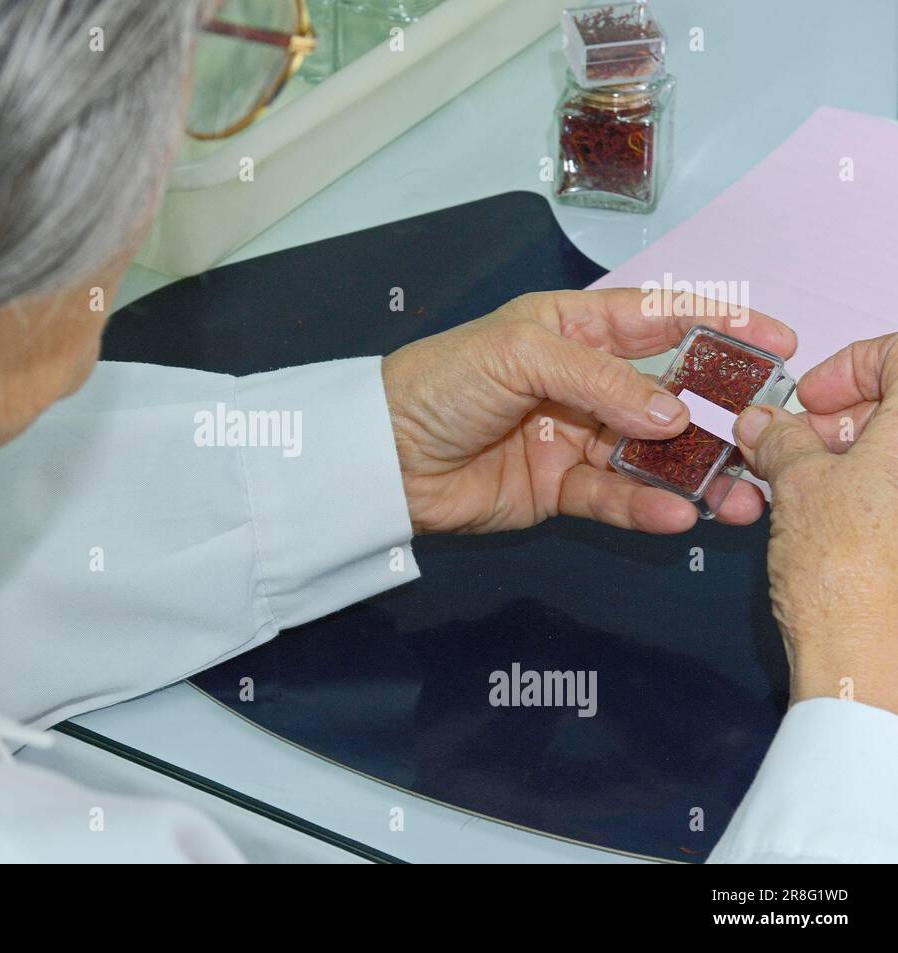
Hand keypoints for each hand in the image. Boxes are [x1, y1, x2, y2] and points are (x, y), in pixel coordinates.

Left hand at [381, 288, 796, 534]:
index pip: (659, 318)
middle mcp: (581, 381)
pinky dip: (646, 506)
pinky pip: (614, 497)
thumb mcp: (519, 354)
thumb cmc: (440, 383)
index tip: (776, 341)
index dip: (719, 325)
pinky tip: (679, 515)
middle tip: (770, 434)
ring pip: (652, 454)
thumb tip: (674, 413)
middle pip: (669, 393)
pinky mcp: (558, 489)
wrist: (380, 457)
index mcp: (571, 328)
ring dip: (698, 473)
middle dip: (721, 412)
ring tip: (743, 495)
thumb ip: (602, 380)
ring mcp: (573, 436)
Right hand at [733, 332, 897, 714]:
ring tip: (804, 490)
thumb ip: (783, 438)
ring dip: (856, 459)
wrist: (871, 661)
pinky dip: (872, 497)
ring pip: (896, 459)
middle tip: (795, 448)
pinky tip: (832, 520)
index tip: (812, 400)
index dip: (851, 367)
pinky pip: (895, 499)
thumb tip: (769, 425)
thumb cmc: (849, 578)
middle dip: (846, 419)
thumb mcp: (797, 485)